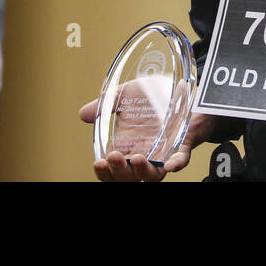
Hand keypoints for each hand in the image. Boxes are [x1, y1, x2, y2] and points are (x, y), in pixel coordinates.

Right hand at [79, 83, 219, 181]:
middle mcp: (143, 154)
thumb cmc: (151, 97)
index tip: (99, 163)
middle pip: (129, 176)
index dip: (105, 171)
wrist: (180, 89)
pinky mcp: (182, 146)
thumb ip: (105, 104)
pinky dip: (176, 164)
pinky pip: (181, 160)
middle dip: (120, 171)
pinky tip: (170, 165)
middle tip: (113, 158)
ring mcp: (162, 152)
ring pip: (152, 175)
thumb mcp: (125, 95)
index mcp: (126, 146)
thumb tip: (83, 114)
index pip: (112, 169)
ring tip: (138, 159)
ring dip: (143, 172)